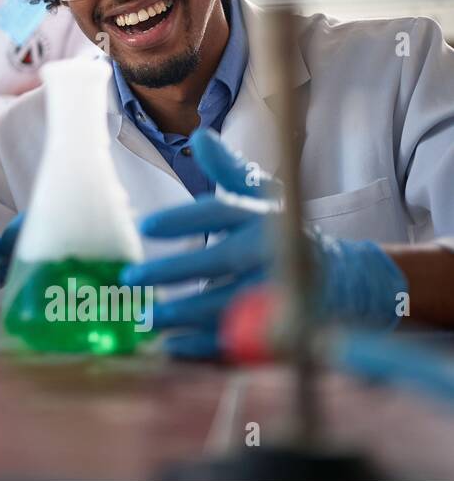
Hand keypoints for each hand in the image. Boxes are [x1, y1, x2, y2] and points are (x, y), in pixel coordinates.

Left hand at [121, 129, 406, 358]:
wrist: (349, 278)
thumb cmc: (285, 230)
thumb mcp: (262, 196)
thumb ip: (228, 171)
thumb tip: (200, 135)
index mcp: (263, 216)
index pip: (219, 211)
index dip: (182, 219)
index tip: (144, 226)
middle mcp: (272, 251)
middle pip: (219, 260)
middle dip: (173, 270)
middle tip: (131, 277)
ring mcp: (281, 292)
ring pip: (226, 303)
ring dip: (181, 313)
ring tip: (144, 316)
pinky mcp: (284, 327)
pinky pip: (241, 338)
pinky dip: (205, 344)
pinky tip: (172, 345)